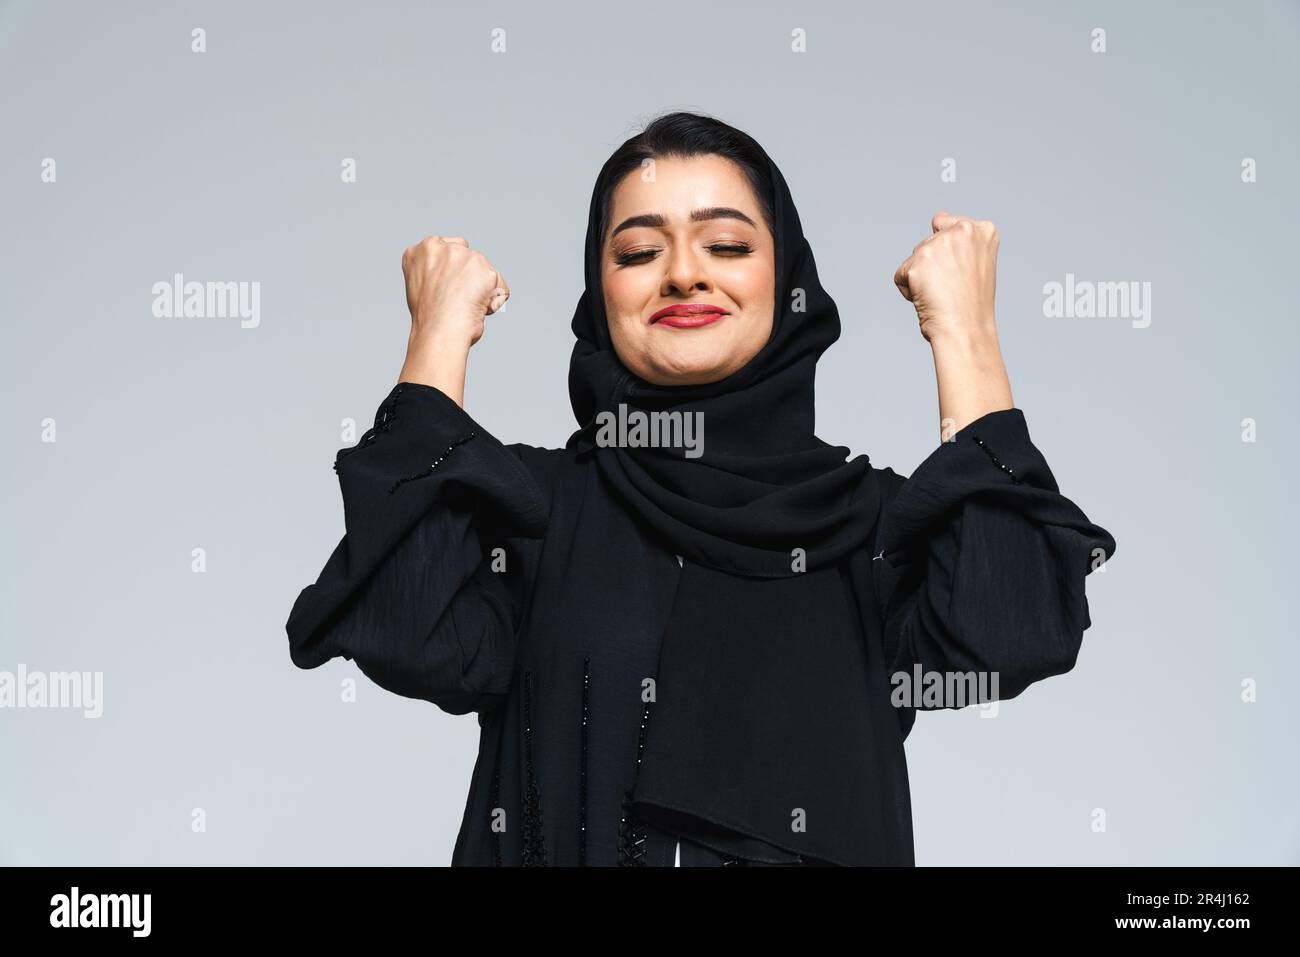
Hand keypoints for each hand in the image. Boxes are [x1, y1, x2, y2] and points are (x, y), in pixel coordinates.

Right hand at [401, 235, 508, 351]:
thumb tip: (456, 276)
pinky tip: (478, 311)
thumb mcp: (422, 287)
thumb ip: (437, 272)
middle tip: (458, 301)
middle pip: (470, 257)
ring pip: (486, 272)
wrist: (437, 332)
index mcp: (420, 251)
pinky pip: (501, 288)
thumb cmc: (429, 320)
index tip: (449, 288)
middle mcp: (441, 248)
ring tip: (465, 309)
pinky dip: (495, 303)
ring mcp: (463, 256)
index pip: (449, 247)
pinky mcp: (485, 269)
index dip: (454, 271)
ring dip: (482, 291)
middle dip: (471, 276)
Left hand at [893, 212, 998, 344]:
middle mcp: (962, 231)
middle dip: (934, 266)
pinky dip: (908, 291)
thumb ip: (959, 239)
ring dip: (921, 278)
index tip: (963, 274)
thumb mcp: (977, 263)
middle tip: (953, 289)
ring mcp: (939, 245)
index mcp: (984, 230)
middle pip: (928, 242)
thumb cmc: (972, 304)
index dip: (949, 254)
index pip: (947, 224)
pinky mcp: (918, 263)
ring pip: (914, 258)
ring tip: (942, 294)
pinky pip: (900, 275)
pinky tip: (928, 299)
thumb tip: (938, 217)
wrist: (966, 330)